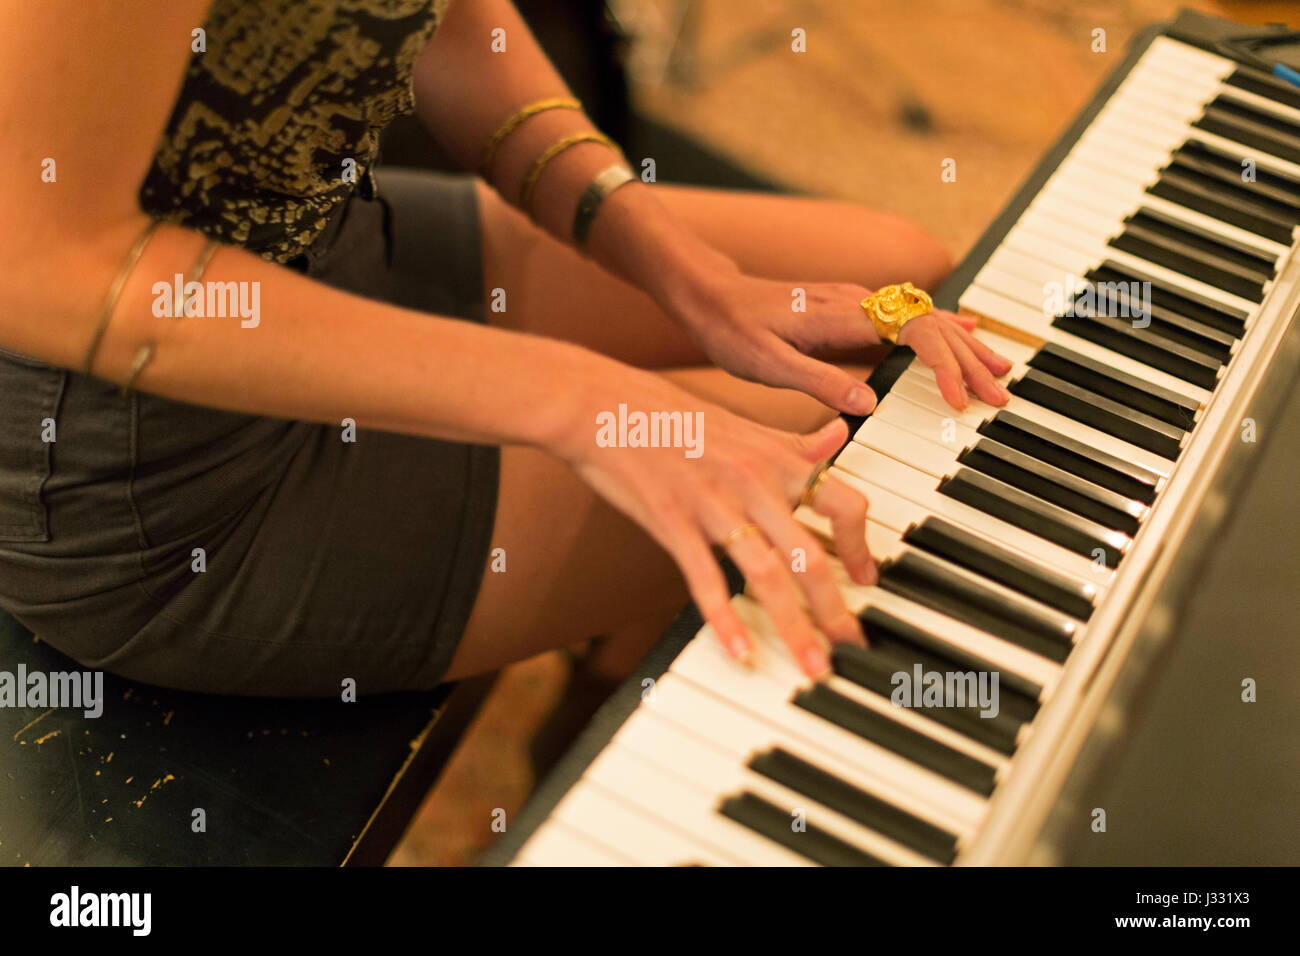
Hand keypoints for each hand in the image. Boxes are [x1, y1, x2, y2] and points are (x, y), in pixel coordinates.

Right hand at [553, 369, 876, 677]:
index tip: (867, 577)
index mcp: (775, 458)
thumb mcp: (740, 422)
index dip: (862, 545)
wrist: (599, 402)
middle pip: (811, 556)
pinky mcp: (673, 522)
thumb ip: (793, 442)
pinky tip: (740, 654)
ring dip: (794, 628)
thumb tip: (837, 436)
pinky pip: (706, 580)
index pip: (845, 503)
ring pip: (768, 575)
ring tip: (811, 667)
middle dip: (836, 611)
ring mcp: (714, 504)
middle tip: (852, 650)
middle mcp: (754, 482)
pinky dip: (725, 621)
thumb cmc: (666, 412)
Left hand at [666, 261, 1012, 412]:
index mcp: (843, 315)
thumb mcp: (766, 365)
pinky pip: (910, 318)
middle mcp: (858, 302)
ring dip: (964, 346)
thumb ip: (817, 381)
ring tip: (998, 372)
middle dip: (969, 360)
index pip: (914, 333)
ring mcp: (858, 303)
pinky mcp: (854, 310)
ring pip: (927, 319)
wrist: (710, 296)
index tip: (957, 400)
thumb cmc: (733, 330)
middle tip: (999, 396)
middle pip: (932, 324)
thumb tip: (867, 403)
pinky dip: (943, 331)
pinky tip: (966, 333)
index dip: (943, 365)